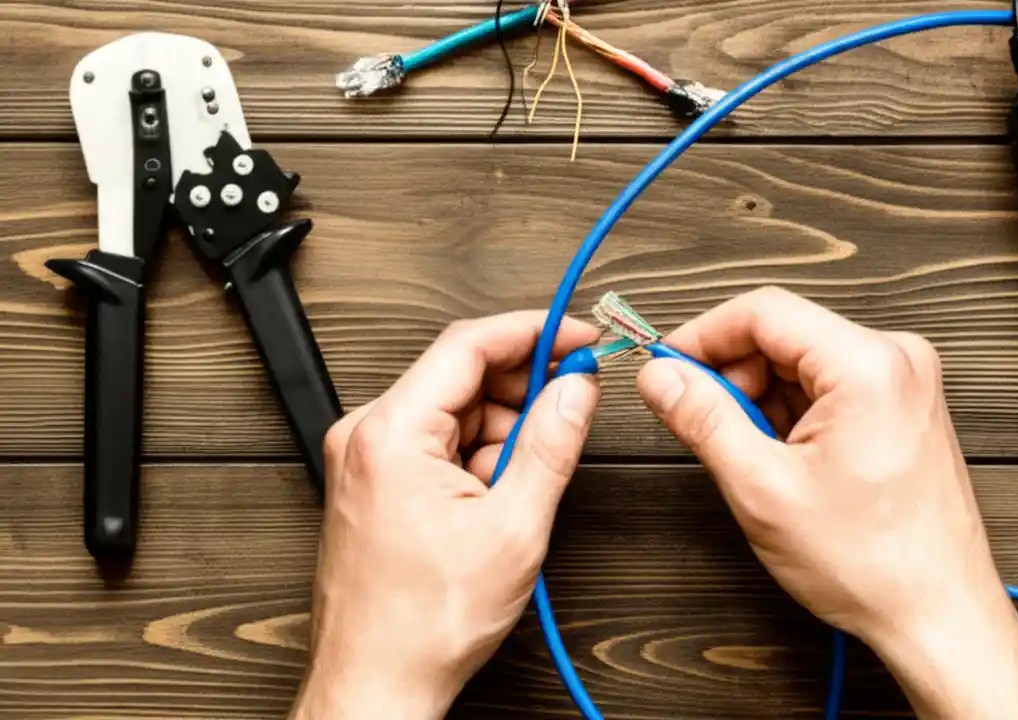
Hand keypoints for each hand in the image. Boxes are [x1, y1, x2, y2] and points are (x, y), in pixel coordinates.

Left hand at [291, 312, 600, 719]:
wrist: (376, 685)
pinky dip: (478, 458)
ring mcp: (366, 460)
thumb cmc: (422, 625)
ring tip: (525, 485)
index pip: (468, 344)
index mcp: (390, 433)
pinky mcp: (375, 484)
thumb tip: (577, 389)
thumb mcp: (514, 527)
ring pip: (454, 413)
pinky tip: (499, 497)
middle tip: (574, 403)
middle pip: (461, 376)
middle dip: (523, 389)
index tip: (580, 336)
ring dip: (502, 432)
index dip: (535, 332)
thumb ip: (551, 444)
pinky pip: (437, 445)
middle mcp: (367, 436)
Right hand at [635, 288, 1017, 719]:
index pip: (763, 311)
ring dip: (761, 400)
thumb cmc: (873, 563)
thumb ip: (703, 420)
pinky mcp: (903, 409)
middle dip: (732, 374)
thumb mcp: (762, 488)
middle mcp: (896, 361)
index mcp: (868, 365)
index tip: (664, 366)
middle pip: (783, 334)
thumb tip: (661, 378)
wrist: (938, 616)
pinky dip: (792, 416)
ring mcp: (905, 384)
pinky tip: (780, 461)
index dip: (702, 336)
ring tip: (748, 457)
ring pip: (802, 363)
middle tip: (695, 420)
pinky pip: (829, 388)